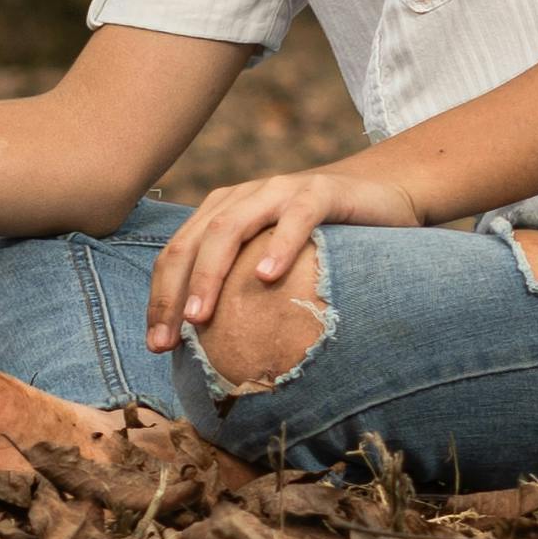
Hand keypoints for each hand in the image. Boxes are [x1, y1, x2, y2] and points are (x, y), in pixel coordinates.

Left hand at [144, 164, 421, 354]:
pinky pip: (295, 217)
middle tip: (166, 341)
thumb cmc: (323, 241)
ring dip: (210, 273)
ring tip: (199, 316)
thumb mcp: (273, 261)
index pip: (177, 253)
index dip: (159, 297)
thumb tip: (209, 347)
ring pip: (230, 227)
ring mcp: (280, 190)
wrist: (382, 195)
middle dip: (172, 293)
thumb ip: (243, 287)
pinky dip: (278, 245)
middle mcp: (244, 197)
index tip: (155, 345)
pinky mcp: (321, 193)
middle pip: (193, 242)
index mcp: (223, 213)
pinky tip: (266, 276)